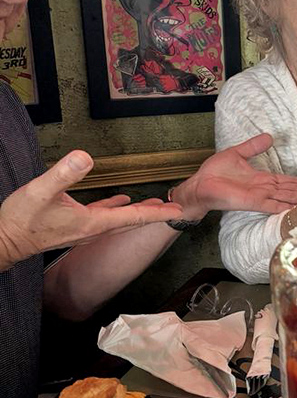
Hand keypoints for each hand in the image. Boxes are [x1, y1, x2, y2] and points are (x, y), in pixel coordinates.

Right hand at [0, 151, 185, 269]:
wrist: (5, 240)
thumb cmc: (21, 220)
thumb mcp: (40, 191)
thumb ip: (63, 173)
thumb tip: (85, 156)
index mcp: (91, 222)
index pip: (132, 217)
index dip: (156, 213)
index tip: (177, 212)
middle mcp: (93, 228)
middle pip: (132, 220)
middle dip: (155, 214)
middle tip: (176, 208)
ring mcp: (85, 228)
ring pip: (120, 219)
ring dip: (139, 212)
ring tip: (157, 205)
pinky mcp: (75, 224)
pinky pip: (104, 216)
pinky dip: (117, 209)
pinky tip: (120, 201)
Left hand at [169, 133, 296, 218]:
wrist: (200, 185)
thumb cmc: (215, 172)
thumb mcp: (238, 153)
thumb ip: (254, 146)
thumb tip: (270, 136)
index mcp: (264, 179)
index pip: (289, 181)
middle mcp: (265, 190)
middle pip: (293, 191)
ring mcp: (260, 197)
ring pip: (287, 198)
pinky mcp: (253, 202)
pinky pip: (273, 205)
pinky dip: (286, 208)